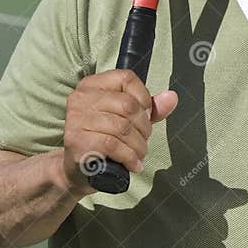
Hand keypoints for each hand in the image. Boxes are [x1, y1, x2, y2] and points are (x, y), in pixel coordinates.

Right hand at [62, 69, 178, 195]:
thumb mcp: (126, 119)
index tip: (146, 115)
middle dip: (144, 127)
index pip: (126, 78)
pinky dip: (129, 157)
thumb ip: (149, 107)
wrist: (77, 169)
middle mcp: (80, 98)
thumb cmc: (103, 139)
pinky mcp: (76, 141)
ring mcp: (76, 119)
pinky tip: (132, 164)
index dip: (144, 97)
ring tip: (139, 155)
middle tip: (143, 140)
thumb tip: (171, 97)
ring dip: (138, 146)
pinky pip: (113, 145)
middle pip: (128, 105)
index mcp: (92, 85)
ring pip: (123, 128)